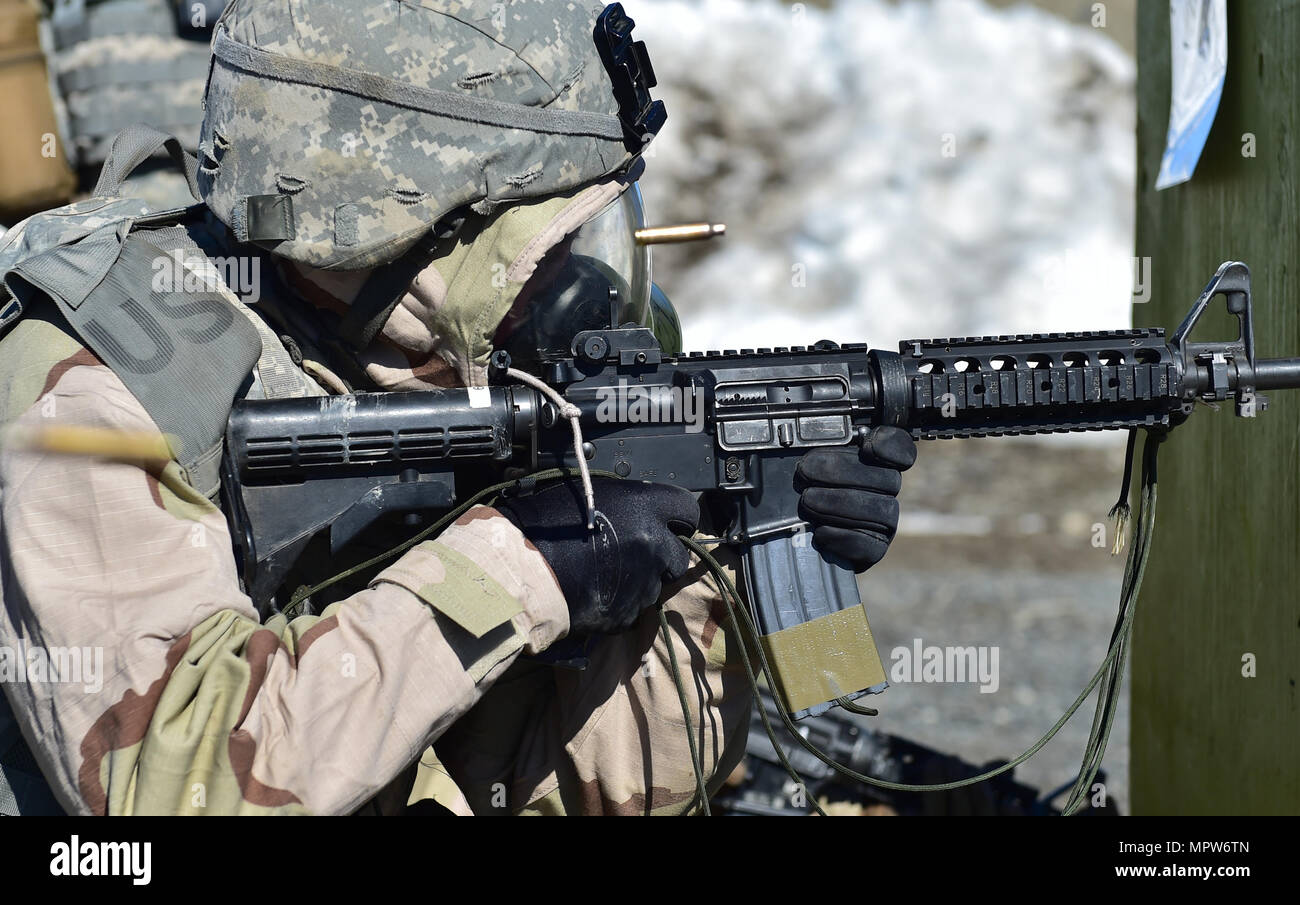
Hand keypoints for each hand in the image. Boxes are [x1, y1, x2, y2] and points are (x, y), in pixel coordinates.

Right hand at [493, 477, 700, 634]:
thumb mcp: (590, 493)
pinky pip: (633, 608)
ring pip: (656, 584)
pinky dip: (620, 602)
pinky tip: (596, 591)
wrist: (520, 569)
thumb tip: (638, 510)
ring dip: (640, 579)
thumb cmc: (545, 524)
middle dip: (662, 553)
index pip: (687, 508)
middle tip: (635, 551)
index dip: (675, 516)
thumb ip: (626, 502)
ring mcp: (642, 583)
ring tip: (605, 573)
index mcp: (645, 508)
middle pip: (678, 554)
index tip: (666, 521)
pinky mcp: (626, 614)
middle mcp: (653, 545)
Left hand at [795, 426, 915, 571]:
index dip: (890, 445)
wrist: (793, 533)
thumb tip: (803, 431)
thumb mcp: (804, 461)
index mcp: (875, 462)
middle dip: (841, 472)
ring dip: (838, 504)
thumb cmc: (801, 487)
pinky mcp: (874, 549)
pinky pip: (869, 545)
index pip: (900, 449)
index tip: (865, 445)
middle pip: (887, 478)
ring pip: (880, 511)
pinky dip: (842, 536)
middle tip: (804, 471)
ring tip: (807, 500)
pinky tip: (820, 531)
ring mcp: (884, 522)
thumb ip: (813, 444)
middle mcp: (886, 490)